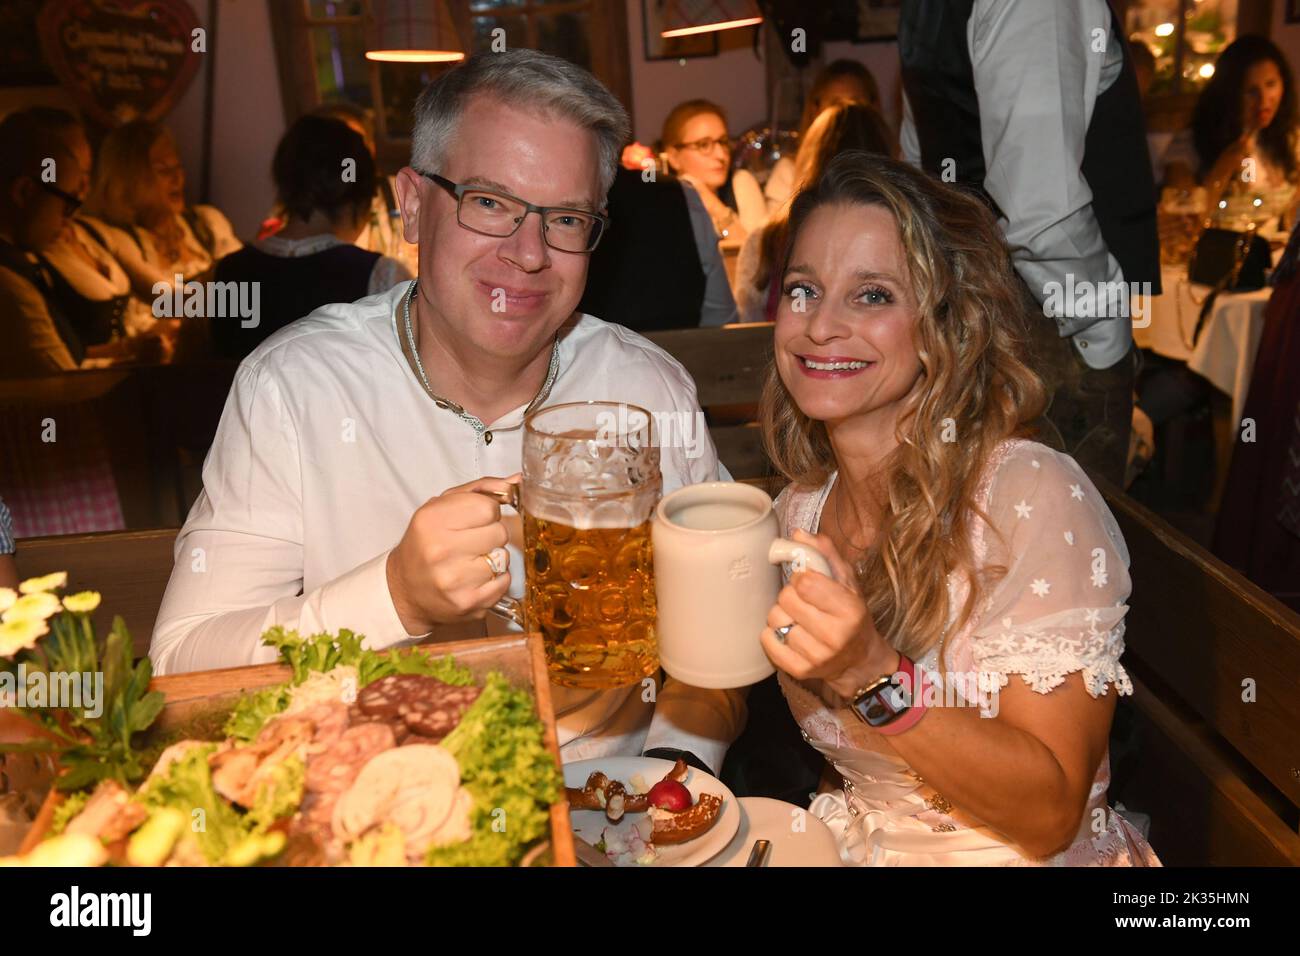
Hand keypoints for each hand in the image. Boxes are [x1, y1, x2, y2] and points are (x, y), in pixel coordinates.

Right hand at [386, 473, 520, 634]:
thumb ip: (481, 490)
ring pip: (504, 558)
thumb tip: (518, 480)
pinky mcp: (469, 602)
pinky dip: (496, 580)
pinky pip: (505, 582)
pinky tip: (475, 579)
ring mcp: (455, 580)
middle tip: (472, 543)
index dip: (487, 512)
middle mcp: (441, 550)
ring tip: (472, 561)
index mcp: (432, 520)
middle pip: (500, 532)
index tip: (473, 521)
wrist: (406, 590)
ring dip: (494, 558)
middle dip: (491, 535)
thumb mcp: (442, 507)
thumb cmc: (427, 543)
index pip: (489, 507)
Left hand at [759, 529, 898, 698]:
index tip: (806, 581)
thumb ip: (825, 554)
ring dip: (781, 614)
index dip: (800, 578)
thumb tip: (797, 534)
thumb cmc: (850, 616)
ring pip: (774, 619)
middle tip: (803, 602)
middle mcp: (834, 636)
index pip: (805, 582)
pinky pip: (767, 640)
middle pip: (786, 599)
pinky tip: (788, 632)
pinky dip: (772, 633)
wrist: (858, 660)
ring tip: (797, 618)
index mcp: (849, 610)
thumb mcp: (847, 582)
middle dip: (790, 595)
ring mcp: (816, 656)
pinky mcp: (799, 671)